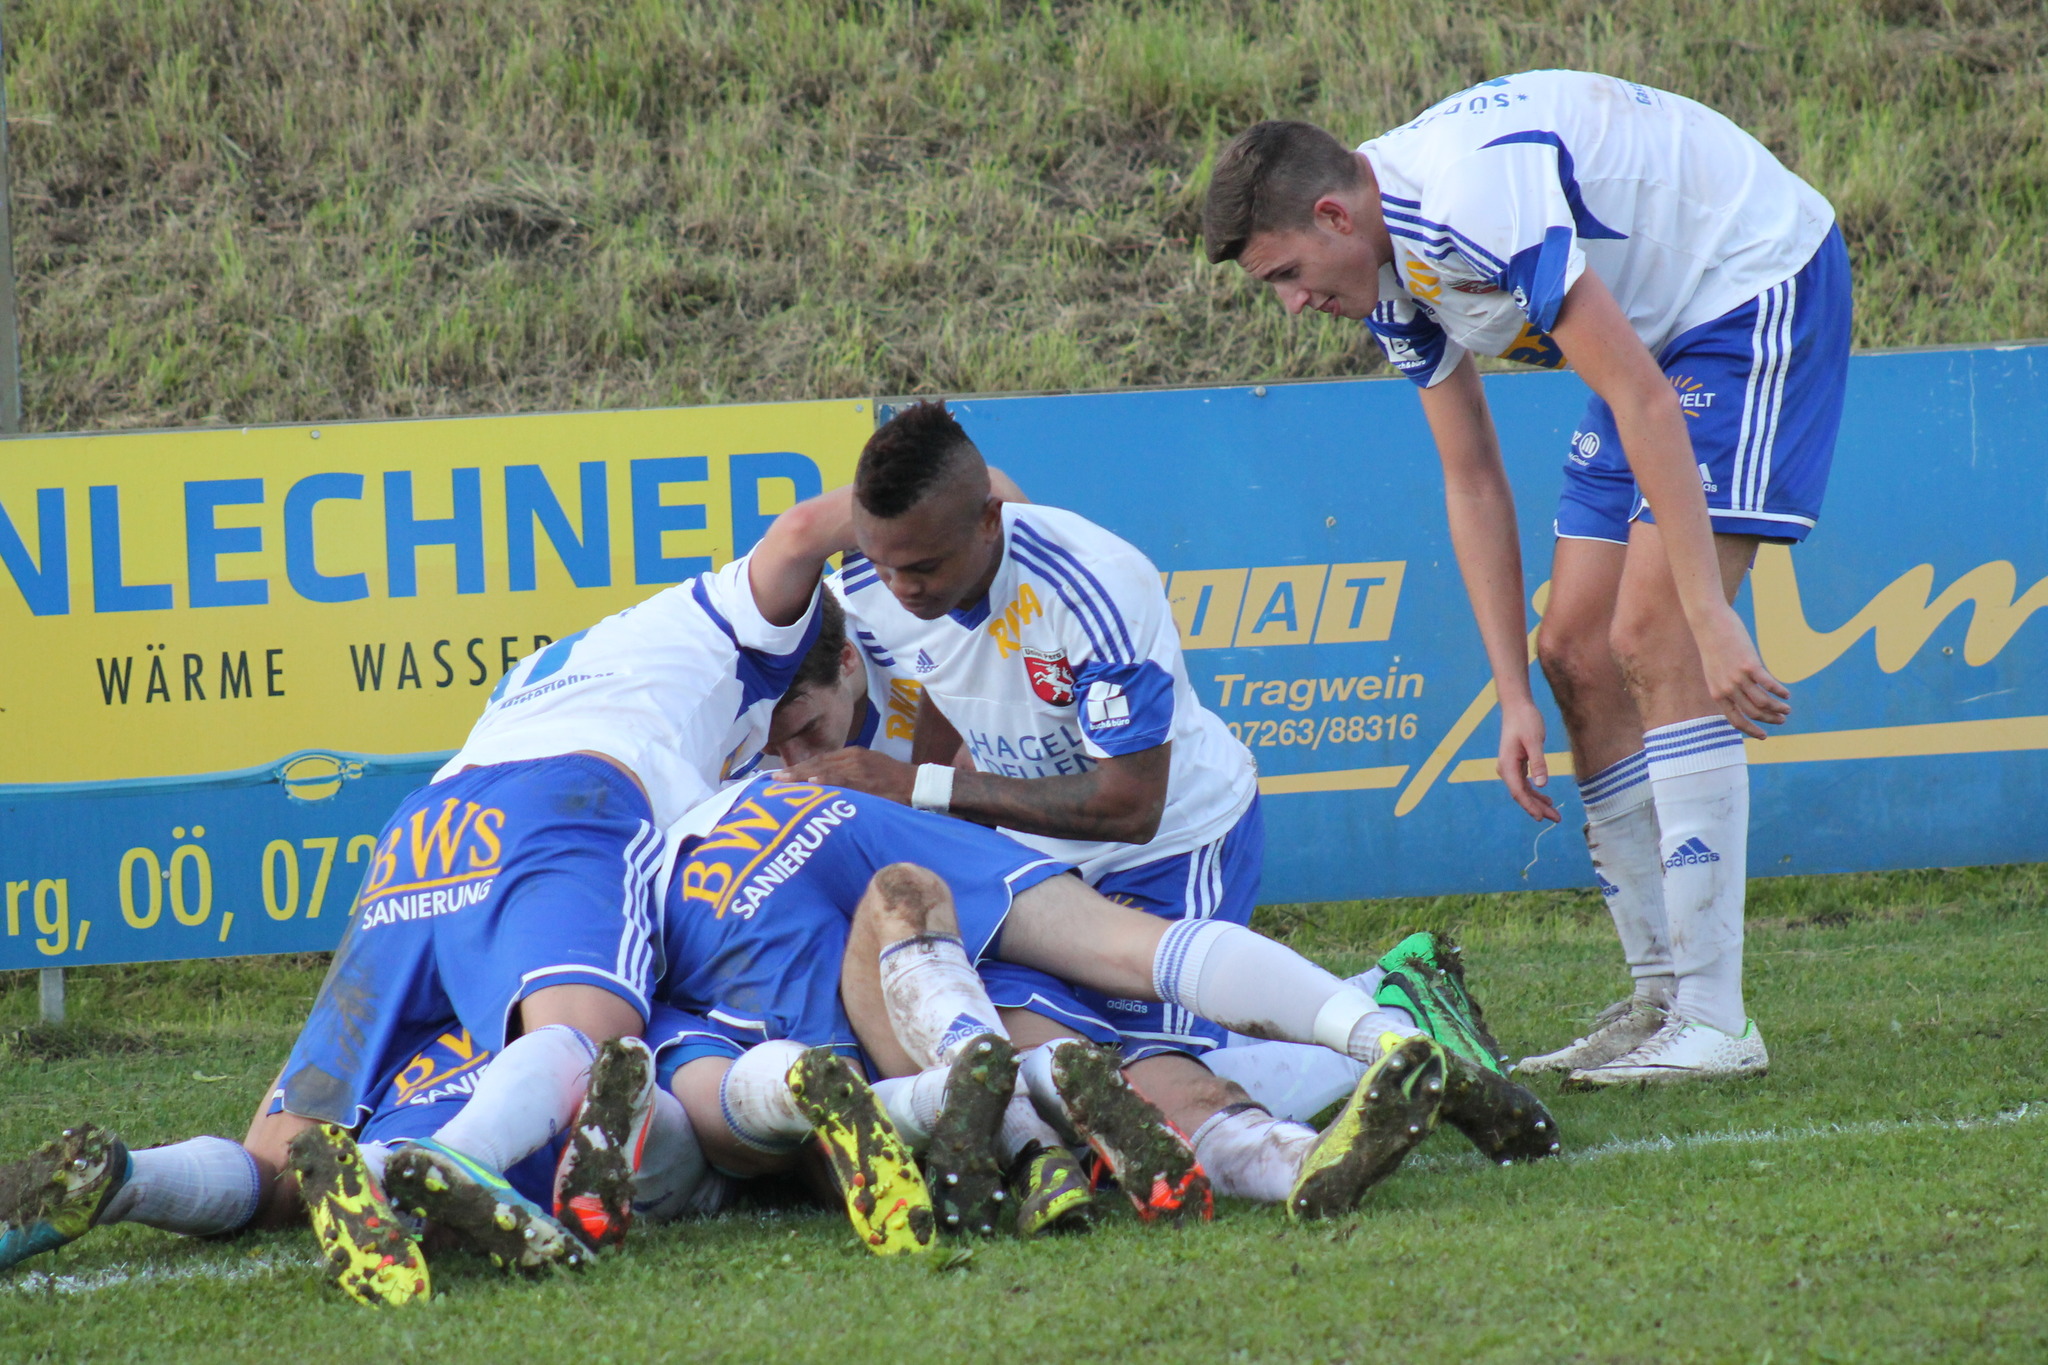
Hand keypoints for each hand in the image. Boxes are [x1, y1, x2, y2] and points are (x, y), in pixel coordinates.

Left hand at [779, 747, 915, 802]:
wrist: (917, 784)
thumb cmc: (893, 780)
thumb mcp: (868, 770)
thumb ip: (848, 774)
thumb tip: (825, 784)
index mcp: (852, 754)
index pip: (820, 760)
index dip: (801, 767)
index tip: (783, 775)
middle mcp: (852, 758)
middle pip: (818, 763)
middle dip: (795, 771)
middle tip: (774, 779)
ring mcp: (859, 769)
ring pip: (825, 771)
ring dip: (803, 776)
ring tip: (784, 782)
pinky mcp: (867, 781)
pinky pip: (843, 781)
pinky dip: (827, 781)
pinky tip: (813, 784)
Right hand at [1497, 699, 1560, 822]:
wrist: (1517, 706)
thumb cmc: (1525, 721)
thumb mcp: (1535, 741)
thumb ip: (1538, 763)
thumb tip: (1542, 784)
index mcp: (1507, 765)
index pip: (1518, 792)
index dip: (1529, 806)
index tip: (1540, 818)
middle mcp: (1506, 769)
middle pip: (1521, 795)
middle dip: (1537, 808)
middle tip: (1555, 820)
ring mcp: (1511, 767)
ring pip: (1524, 791)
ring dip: (1537, 802)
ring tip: (1553, 814)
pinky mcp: (1517, 764)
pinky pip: (1525, 783)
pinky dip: (1536, 792)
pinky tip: (1547, 798)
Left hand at [1694, 603, 1790, 737]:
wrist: (1708, 623)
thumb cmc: (1713, 646)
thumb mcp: (1715, 671)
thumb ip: (1727, 684)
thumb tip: (1743, 695)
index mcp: (1717, 693)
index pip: (1735, 721)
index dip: (1751, 731)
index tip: (1764, 736)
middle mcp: (1726, 689)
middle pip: (1753, 713)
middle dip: (1769, 720)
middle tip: (1782, 720)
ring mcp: (1737, 678)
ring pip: (1763, 702)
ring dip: (1778, 708)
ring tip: (1786, 709)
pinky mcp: (1749, 665)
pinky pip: (1769, 684)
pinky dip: (1779, 691)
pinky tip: (1786, 694)